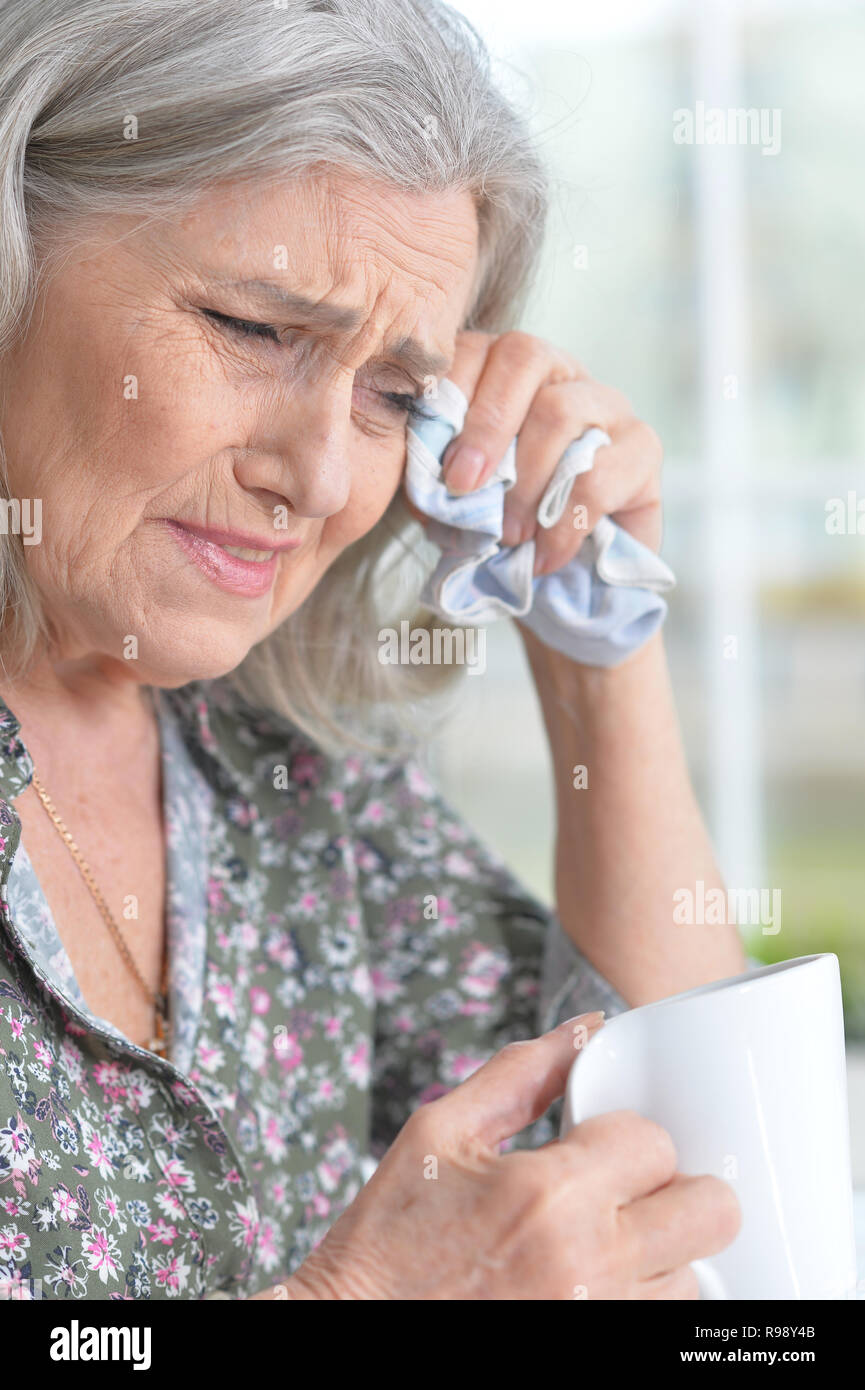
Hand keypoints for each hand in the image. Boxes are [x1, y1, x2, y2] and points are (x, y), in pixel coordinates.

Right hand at [273, 1013, 740, 1299]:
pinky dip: (644, 1299)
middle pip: (710, 1213)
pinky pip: (663, 1325)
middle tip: (634, 1190)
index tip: (599, 1147)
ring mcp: (598, 1321)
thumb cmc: (388, 1240)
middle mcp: (586, 1263)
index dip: (630, 1136)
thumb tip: (584, 1029)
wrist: (355, 1325)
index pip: (655, 1143)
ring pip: (693, 1279)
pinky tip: (599, 1282)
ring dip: (662, 1254)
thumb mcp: (440, 1132)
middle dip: (680, 1189)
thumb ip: (520, 1074)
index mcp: (547, 1193)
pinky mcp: (598, 1352)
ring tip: (607, 1244)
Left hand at [405, 330, 663, 576]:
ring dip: (525, 482)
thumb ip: (434, 470)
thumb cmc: (500, 527)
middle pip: (526, 357)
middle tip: (466, 489)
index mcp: (506, 371)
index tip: (442, 467)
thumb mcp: (454, 498)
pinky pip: (600, 473)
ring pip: (562, 410)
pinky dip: (563, 523)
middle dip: (487, 428)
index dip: (454, 399)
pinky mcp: (644, 448)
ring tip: (509, 536)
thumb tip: (423, 471)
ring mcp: (608, 404)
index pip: (478, 347)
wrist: (561, 581)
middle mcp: (560, 372)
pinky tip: (546, 555)